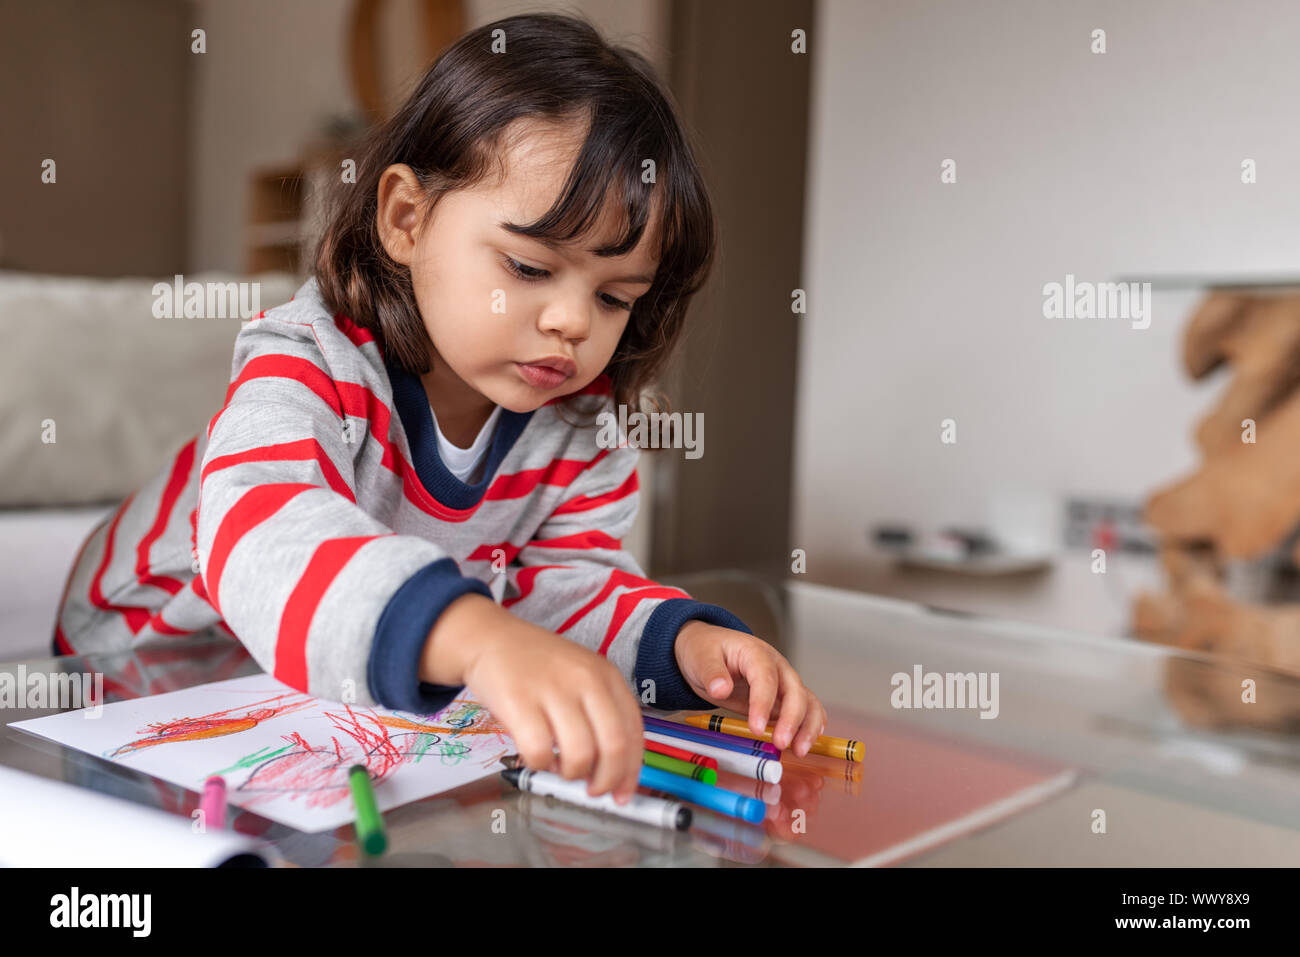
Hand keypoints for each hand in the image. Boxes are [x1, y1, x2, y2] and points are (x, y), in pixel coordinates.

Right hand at [438, 597, 644, 803]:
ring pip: (580, 755)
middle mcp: (585, 679)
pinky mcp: (519, 701)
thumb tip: (610, 770)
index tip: (622, 793)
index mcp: (606, 675)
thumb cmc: (537, 666)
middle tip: (593, 791)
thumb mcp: (580, 676)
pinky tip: (536, 755)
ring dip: (571, 774)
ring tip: (558, 767)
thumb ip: (599, 714)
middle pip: (614, 746)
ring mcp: (553, 689)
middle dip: (606, 780)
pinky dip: (540, 765)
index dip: (631, 770)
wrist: (491, 639)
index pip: (633, 730)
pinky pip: (540, 752)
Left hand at [673, 621, 826, 756]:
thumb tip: (720, 689)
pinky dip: (811, 725)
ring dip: (807, 725)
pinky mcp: (783, 697)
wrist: (708, 649)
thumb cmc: (706, 651)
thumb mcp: (701, 657)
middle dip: (792, 719)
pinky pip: (806, 709)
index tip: (756, 727)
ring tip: (799, 750)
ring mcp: (783, 682)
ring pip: (807, 701)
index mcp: (755, 653)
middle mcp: (776, 666)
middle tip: (780, 743)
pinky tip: (805, 741)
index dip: (763, 703)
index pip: (766, 677)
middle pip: (794, 690)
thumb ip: (711, 672)